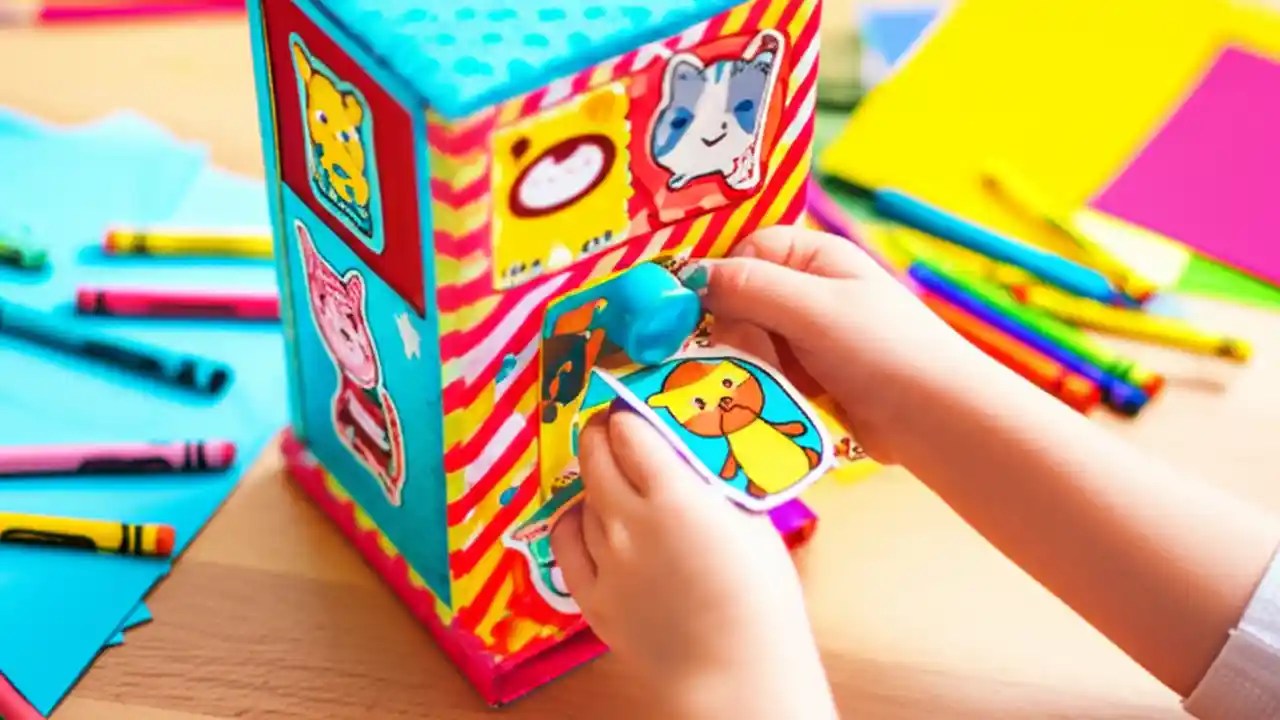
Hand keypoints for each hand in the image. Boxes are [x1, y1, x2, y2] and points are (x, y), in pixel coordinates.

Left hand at [550, 405, 836, 719]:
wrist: (735, 673)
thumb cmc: (760, 597)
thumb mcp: (750, 519)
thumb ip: (713, 479)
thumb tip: (689, 448)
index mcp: (673, 494)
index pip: (629, 429)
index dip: (630, 414)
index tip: (637, 411)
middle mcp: (626, 519)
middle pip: (594, 453)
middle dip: (603, 434)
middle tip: (616, 431)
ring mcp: (603, 559)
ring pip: (581, 496)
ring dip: (595, 481)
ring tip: (616, 483)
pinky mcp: (589, 596)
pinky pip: (566, 543)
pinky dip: (574, 523)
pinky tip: (587, 518)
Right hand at [704, 226, 984, 463]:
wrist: (937, 420)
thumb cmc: (884, 350)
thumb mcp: (813, 310)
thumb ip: (750, 288)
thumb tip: (689, 277)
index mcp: (815, 255)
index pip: (744, 252)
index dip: (719, 280)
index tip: (699, 313)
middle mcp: (810, 289)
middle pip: (740, 299)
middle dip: (733, 330)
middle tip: (746, 357)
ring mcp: (809, 335)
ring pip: (747, 341)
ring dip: (747, 363)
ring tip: (765, 385)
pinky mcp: (809, 376)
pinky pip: (764, 374)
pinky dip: (761, 387)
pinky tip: (770, 402)